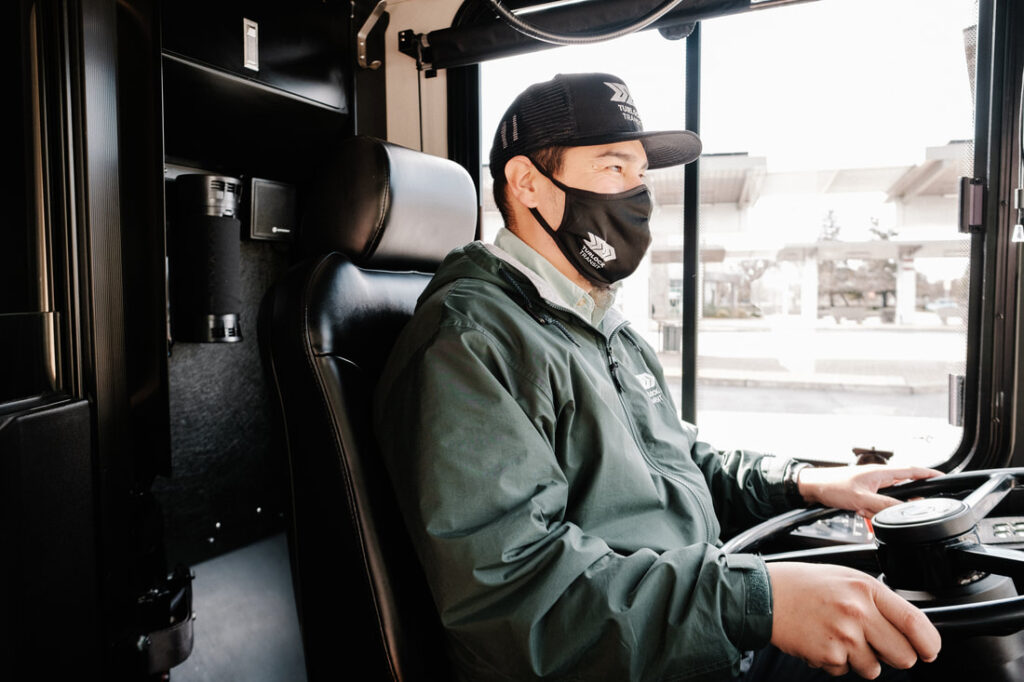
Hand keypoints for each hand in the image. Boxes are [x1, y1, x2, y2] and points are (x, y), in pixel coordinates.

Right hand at [767, 562, 940, 677]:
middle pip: (903, 655)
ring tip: (838, 636)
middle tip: (876, 645)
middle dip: (894, 656)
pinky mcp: (828, 655)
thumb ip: (876, 600)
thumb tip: (907, 627)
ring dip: (861, 660)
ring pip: (874, 669)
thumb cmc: (805, 585)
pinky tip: (822, 640)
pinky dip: (835, 661)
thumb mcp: (846, 578)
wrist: (765, 596)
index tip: (928, 650)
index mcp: (866, 588)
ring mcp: (844, 636)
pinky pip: (845, 671)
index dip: (929, 643)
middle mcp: (858, 612)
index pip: (916, 623)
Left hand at [797, 464, 940, 516]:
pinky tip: (861, 515)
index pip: (913, 471)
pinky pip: (874, 504)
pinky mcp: (862, 491)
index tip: (943, 479)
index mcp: (881, 472)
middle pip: (901, 491)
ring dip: (877, 510)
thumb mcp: (861, 498)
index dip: (929, 475)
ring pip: (886, 501)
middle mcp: (878, 476)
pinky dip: (869, 512)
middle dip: (897, 505)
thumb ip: (884, 505)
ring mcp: (870, 484)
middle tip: (890, 511)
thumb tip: (904, 510)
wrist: (811, 487)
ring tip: (864, 511)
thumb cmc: (831, 486)